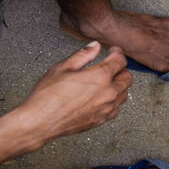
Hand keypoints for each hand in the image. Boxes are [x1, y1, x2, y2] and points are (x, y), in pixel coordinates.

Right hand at [11, 43, 130, 145]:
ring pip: (124, 94)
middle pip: (127, 78)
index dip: (117, 53)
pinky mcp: (102, 119)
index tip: (113, 51)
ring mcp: (107, 108)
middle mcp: (108, 93)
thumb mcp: (62, 68)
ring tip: (107, 81)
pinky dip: (113, 100)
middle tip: (111, 66)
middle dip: (121, 69)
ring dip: (119, 85)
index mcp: (100, 77)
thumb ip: (82, 55)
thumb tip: (94, 46)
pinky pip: (116, 108)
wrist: (41, 122)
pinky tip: (102, 97)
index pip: (119, 61)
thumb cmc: (48, 96)